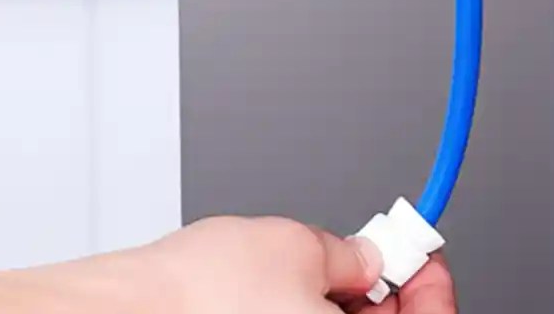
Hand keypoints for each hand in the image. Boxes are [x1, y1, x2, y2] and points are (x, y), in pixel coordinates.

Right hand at [138, 216, 455, 313]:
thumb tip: (364, 259)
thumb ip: (351, 256)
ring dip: (341, 312)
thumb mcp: (298, 246)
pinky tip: (288, 296)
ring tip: (327, 271)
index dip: (431, 290)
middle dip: (386, 301)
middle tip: (380, 260)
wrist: (122, 312)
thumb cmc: (199, 296)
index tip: (422, 260)